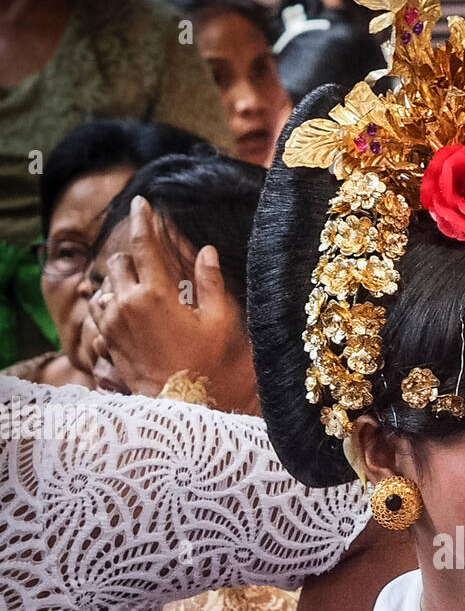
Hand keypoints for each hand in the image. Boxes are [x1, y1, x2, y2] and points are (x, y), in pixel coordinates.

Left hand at [86, 195, 254, 407]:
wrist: (184, 406)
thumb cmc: (209, 366)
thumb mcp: (221, 322)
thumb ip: (211, 282)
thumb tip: (206, 251)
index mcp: (156, 294)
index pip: (142, 243)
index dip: (142, 219)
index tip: (141, 203)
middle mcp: (127, 304)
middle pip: (118, 261)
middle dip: (133, 257)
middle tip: (152, 264)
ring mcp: (112, 324)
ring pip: (104, 285)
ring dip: (119, 281)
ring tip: (139, 289)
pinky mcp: (107, 341)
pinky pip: (98, 310)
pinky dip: (108, 303)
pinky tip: (125, 309)